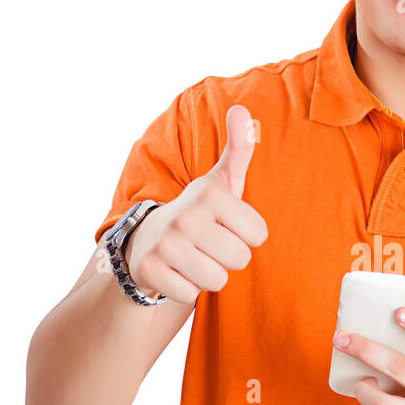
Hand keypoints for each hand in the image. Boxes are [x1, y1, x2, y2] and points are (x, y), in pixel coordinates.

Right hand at [125, 104, 267, 304]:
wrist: (145, 239)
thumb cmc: (197, 213)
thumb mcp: (219, 182)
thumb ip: (238, 150)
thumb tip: (243, 110)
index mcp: (210, 194)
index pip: (259, 235)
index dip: (246, 236)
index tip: (226, 226)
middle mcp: (186, 216)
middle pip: (240, 259)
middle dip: (228, 258)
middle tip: (209, 245)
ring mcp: (166, 244)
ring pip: (218, 280)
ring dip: (209, 276)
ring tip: (194, 259)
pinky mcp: (151, 270)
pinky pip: (191, 295)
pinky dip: (186, 289)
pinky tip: (176, 272)